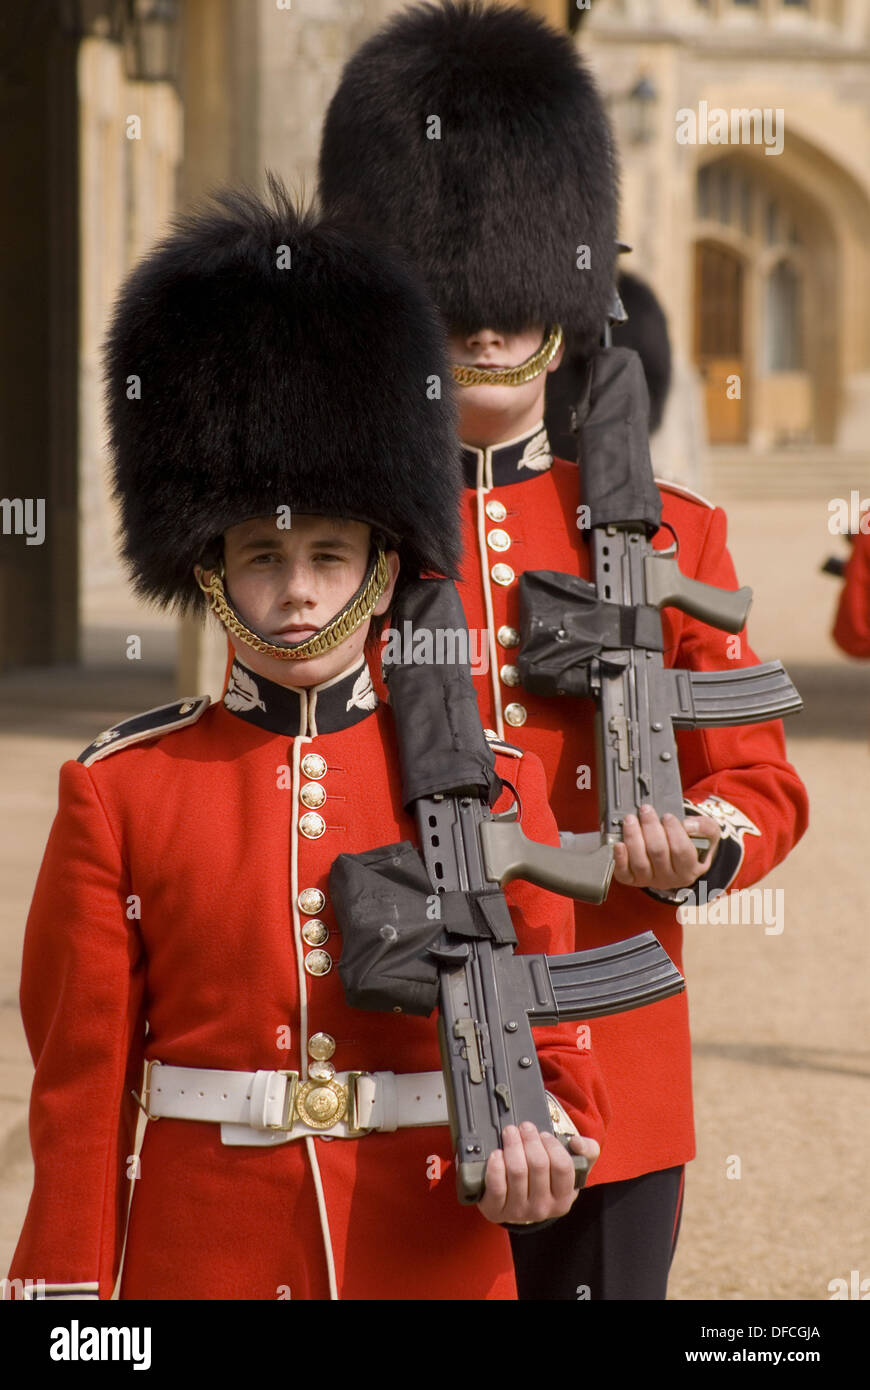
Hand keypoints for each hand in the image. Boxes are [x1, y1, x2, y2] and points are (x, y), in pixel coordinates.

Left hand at [478, 1122, 598, 1225]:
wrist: (521, 1204)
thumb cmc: (548, 1181)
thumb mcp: (573, 1169)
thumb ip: (587, 1151)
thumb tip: (577, 1142)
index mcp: (564, 1199)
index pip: (563, 1166)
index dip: (553, 1145)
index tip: (544, 1135)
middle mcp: (543, 1208)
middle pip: (538, 1165)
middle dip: (530, 1139)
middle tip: (525, 1127)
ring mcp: (519, 1211)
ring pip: (517, 1171)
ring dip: (513, 1145)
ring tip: (510, 1133)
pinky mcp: (496, 1210)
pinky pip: (497, 1185)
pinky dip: (496, 1166)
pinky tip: (496, 1154)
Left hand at [612, 804, 721, 892]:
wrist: (677, 857)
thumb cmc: (692, 844)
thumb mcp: (707, 833)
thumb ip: (704, 827)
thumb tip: (688, 825)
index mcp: (690, 869)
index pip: (682, 851)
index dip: (673, 831)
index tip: (667, 816)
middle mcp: (669, 879)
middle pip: (658, 853)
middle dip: (650, 828)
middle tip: (646, 810)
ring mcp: (650, 880)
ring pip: (640, 862)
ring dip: (633, 838)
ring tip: (630, 820)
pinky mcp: (632, 880)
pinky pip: (624, 873)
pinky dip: (619, 858)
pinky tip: (618, 844)